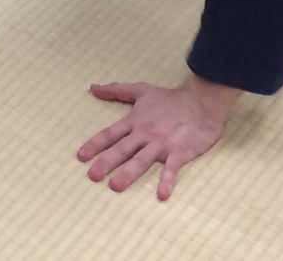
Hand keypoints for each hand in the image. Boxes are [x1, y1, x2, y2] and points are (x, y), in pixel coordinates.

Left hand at [76, 78, 238, 200]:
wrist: (201, 102)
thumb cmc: (170, 98)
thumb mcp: (141, 90)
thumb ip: (116, 90)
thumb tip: (93, 87)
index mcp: (135, 121)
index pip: (111, 134)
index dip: (95, 145)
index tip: (81, 157)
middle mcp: (145, 134)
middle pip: (122, 150)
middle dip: (106, 162)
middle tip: (92, 176)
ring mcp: (162, 144)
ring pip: (142, 160)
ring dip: (128, 174)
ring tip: (115, 187)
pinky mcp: (179, 152)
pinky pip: (172, 169)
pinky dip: (167, 181)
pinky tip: (161, 194)